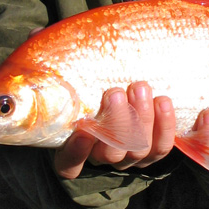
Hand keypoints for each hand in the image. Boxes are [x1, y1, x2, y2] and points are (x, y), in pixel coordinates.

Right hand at [54, 82, 175, 179]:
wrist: (123, 96)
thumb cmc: (86, 91)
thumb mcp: (71, 89)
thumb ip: (61, 80)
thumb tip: (44, 45)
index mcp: (73, 151)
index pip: (69, 163)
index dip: (76, 152)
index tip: (82, 131)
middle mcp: (101, 158)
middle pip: (109, 154)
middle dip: (116, 122)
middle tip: (115, 94)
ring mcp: (129, 157)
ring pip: (138, 148)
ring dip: (141, 118)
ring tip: (140, 88)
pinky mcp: (152, 151)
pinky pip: (161, 147)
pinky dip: (164, 125)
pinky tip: (162, 101)